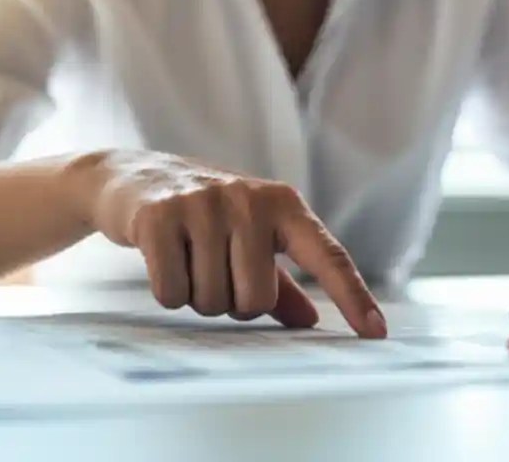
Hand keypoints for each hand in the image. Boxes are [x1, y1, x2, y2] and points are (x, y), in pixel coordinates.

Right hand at [66, 150, 386, 337]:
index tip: (376, 332)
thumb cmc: (203, 215)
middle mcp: (250, 199)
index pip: (327, 255)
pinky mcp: (160, 216)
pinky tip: (161, 258)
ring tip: (186, 258)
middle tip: (212, 269)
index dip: (353, 295)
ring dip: (196, 296)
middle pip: (254, 299)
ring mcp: (204, 204)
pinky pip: (172, 292)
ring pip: (212, 299)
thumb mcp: (249, 238)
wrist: (132, 177)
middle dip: (230, 302)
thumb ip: (280, 282)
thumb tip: (311, 320)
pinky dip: (166, 291)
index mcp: (284, 205)